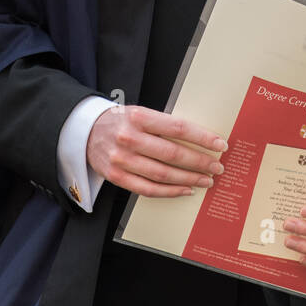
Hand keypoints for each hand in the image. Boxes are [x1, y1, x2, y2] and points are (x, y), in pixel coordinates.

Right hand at [86, 104, 227, 197]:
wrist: (85, 131)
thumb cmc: (121, 121)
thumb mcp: (140, 113)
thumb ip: (164, 125)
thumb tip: (201, 139)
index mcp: (138, 116)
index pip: (178, 128)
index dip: (202, 138)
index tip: (220, 144)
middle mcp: (129, 137)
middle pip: (173, 154)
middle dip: (200, 162)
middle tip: (217, 166)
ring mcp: (121, 159)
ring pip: (162, 174)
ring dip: (189, 179)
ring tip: (206, 180)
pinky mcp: (116, 177)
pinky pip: (148, 189)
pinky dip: (170, 191)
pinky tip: (186, 189)